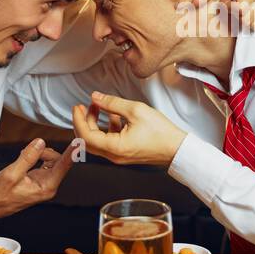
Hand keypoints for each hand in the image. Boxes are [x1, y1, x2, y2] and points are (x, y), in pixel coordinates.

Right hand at [0, 138, 72, 223]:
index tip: (79, 142)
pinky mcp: (38, 180)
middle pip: (57, 160)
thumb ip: (28, 157)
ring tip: (22, 157)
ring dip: (38, 155)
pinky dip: (34, 158)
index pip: (63, 166)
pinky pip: (43, 164)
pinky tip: (24, 159)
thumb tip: (40, 143)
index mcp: (46, 187)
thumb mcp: (12, 174)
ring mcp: (44, 183)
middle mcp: (48, 186)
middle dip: (44, 152)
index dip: (71, 152)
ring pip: (50, 160)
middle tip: (27, 152)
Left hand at [72, 92, 186, 165]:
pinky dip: (106, 129)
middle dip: (84, 122)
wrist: (178, 149)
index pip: (85, 135)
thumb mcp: (136, 110)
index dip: (78, 119)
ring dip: (95, 124)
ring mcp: (119, 156)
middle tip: (83, 106)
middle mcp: (114, 155)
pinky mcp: (125, 154)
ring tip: (99, 107)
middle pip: (88, 140)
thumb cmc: (161, 132)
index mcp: (114, 147)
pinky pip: (108, 142)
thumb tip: (95, 97)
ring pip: (97, 141)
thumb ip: (112, 103)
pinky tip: (114, 116)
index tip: (77, 106)